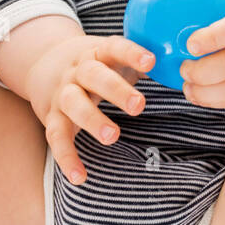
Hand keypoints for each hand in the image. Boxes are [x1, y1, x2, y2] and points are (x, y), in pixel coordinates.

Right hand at [25, 34, 155, 184]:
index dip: (132, 53)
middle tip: (139, 106)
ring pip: (73, 103)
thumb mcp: (113, 57)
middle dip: (116, 90)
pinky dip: (67, 158)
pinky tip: (80, 177)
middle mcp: (78, 70)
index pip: (115, 47)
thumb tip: (180, 72)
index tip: (151, 62)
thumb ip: (140, 64)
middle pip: (93, 75)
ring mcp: (62, 93)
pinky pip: (56, 137)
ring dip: (92, 119)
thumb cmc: (95, 64)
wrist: (43, 63)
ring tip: (112, 136)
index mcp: (98, 52)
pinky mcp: (51, 116)